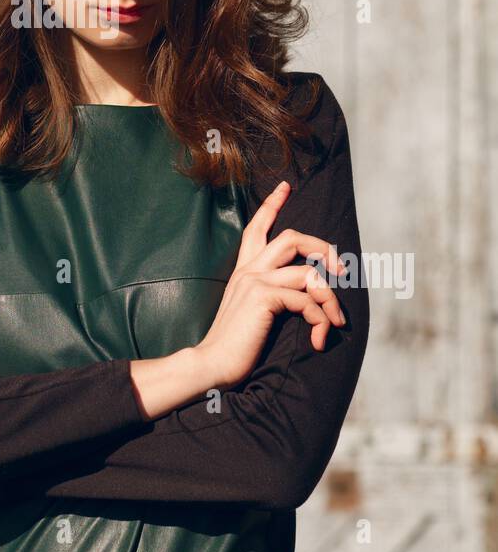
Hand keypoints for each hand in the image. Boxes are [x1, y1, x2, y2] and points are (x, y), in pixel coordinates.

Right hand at [196, 180, 346, 389]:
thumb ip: (270, 297)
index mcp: (243, 271)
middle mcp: (248, 270)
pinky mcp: (263, 296)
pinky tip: (319, 340)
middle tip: (341, 269)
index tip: (285, 187)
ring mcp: (254, 280)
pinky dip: (320, 319)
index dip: (272, 205)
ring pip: (308, 273)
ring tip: (335, 322)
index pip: (257, 227)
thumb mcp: (252, 313)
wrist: (211, 364)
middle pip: (292, 238)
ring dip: (330, 299)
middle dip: (324, 248)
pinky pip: (306, 300)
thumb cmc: (233, 346)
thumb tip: (303, 297)